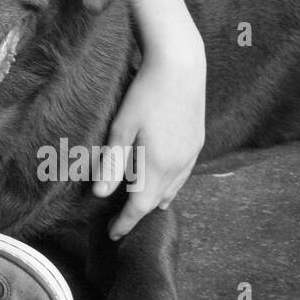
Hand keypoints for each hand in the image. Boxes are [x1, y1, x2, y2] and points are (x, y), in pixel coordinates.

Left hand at [94, 51, 205, 240]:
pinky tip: (165, 182)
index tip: (113, 233)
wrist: (181, 65)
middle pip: (158, 199)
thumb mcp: (122, 127)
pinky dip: (171, 184)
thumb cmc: (146, 93)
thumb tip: (100, 193)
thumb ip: (112, 162)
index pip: (139, 205)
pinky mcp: (198, 141)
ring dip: (157, 199)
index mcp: (158, 165)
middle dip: (139, 213)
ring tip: (143, 208)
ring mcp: (192, 153)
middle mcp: (179, 165)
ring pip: (174, 188)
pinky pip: (183, 173)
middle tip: (122, 222)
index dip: (125, 222)